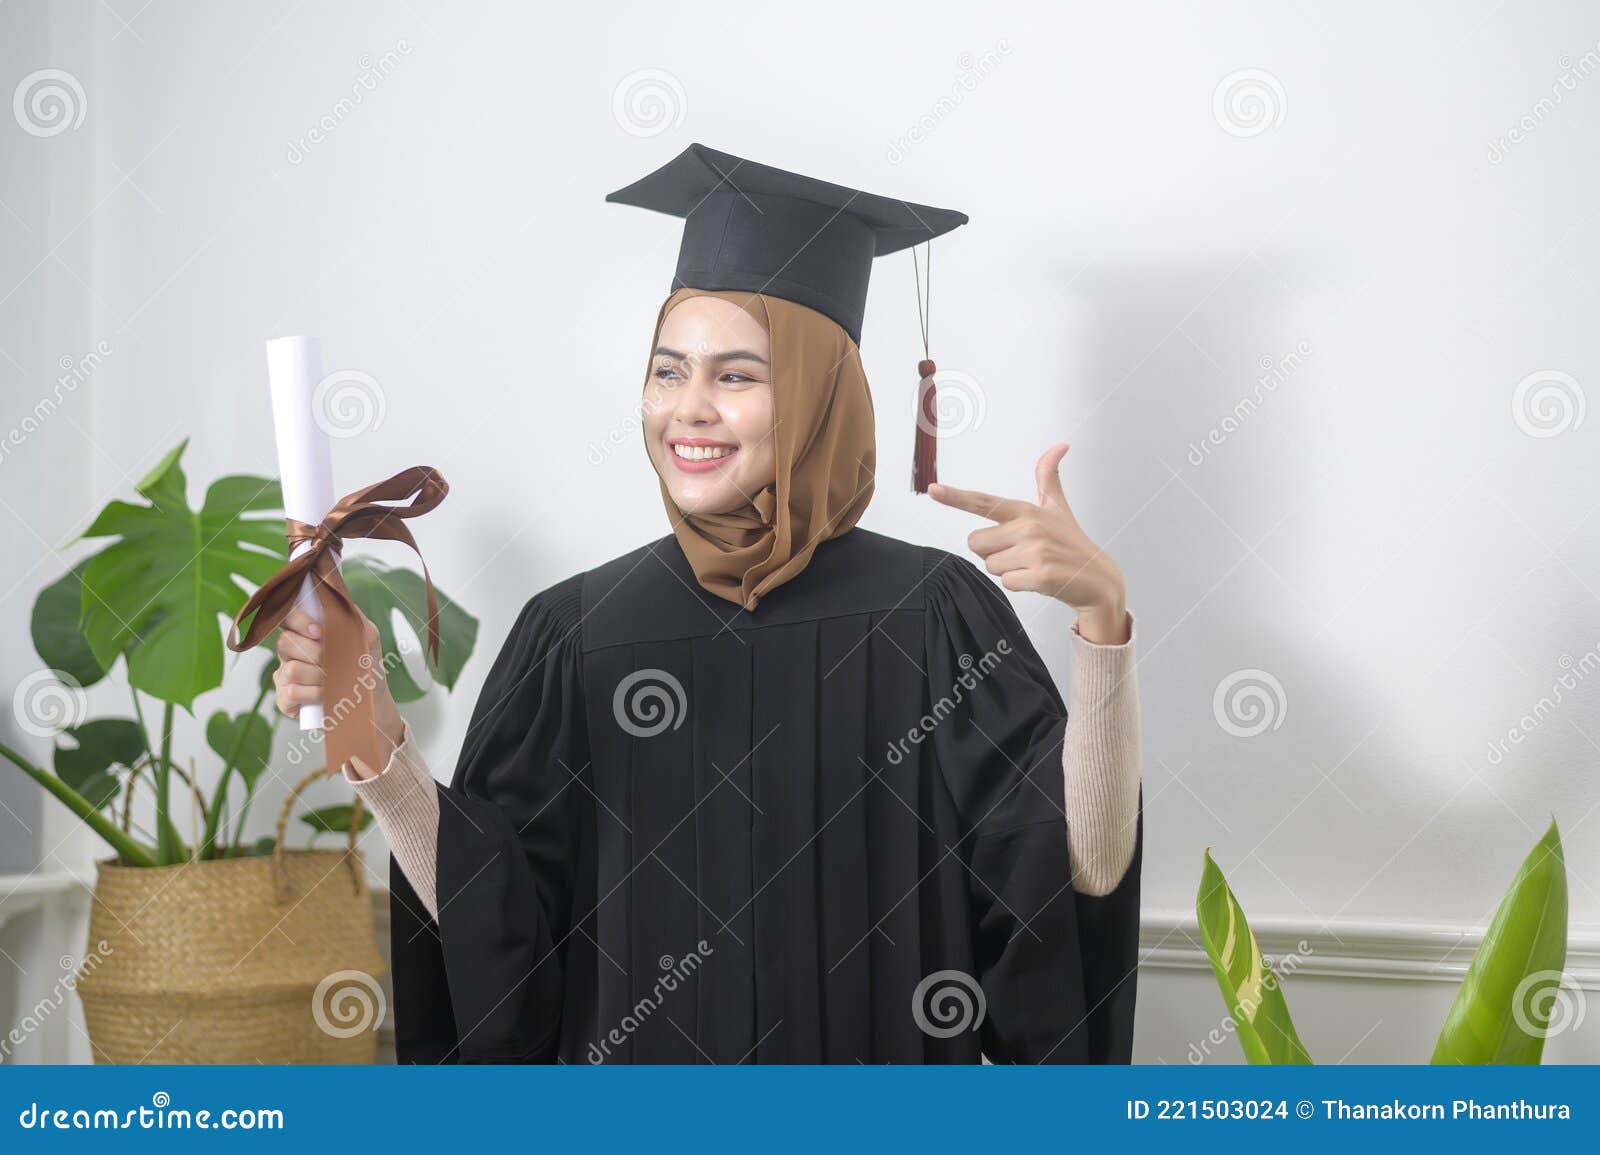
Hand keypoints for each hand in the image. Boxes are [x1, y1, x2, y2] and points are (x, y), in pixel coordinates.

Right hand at [272, 606, 405, 777]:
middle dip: (314, 651)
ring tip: (334, 679)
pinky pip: (292, 692)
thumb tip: (338, 600)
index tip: (319, 630)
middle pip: (285, 642)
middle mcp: (289, 652)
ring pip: (291, 668)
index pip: (287, 616)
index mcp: (304, 632)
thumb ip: (352, 615)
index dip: (298, 621)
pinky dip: (314, 693)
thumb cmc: (365, 664)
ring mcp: (284, 676)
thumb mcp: (367, 637)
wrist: (371, 698)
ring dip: (319, 675)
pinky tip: (326, 694)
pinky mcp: (284, 699)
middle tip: (332, 660)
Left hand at [928, 443, 1129, 643]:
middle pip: (976, 543)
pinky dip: (1020, 585)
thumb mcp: (1059, 508)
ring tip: (1033, 566)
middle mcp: (1029, 528)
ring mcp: (1035, 552)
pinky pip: (1006, 583)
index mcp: (1027, 511)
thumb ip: (1048, 477)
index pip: (984, 501)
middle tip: (1021, 553)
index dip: (956, 496)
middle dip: (992, 553)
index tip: (933, 489)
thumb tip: (1059, 446)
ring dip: (1007, 571)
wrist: (1099, 579)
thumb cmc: (1072, 543)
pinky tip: (1039, 579)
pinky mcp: (1040, 576)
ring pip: (990, 566)